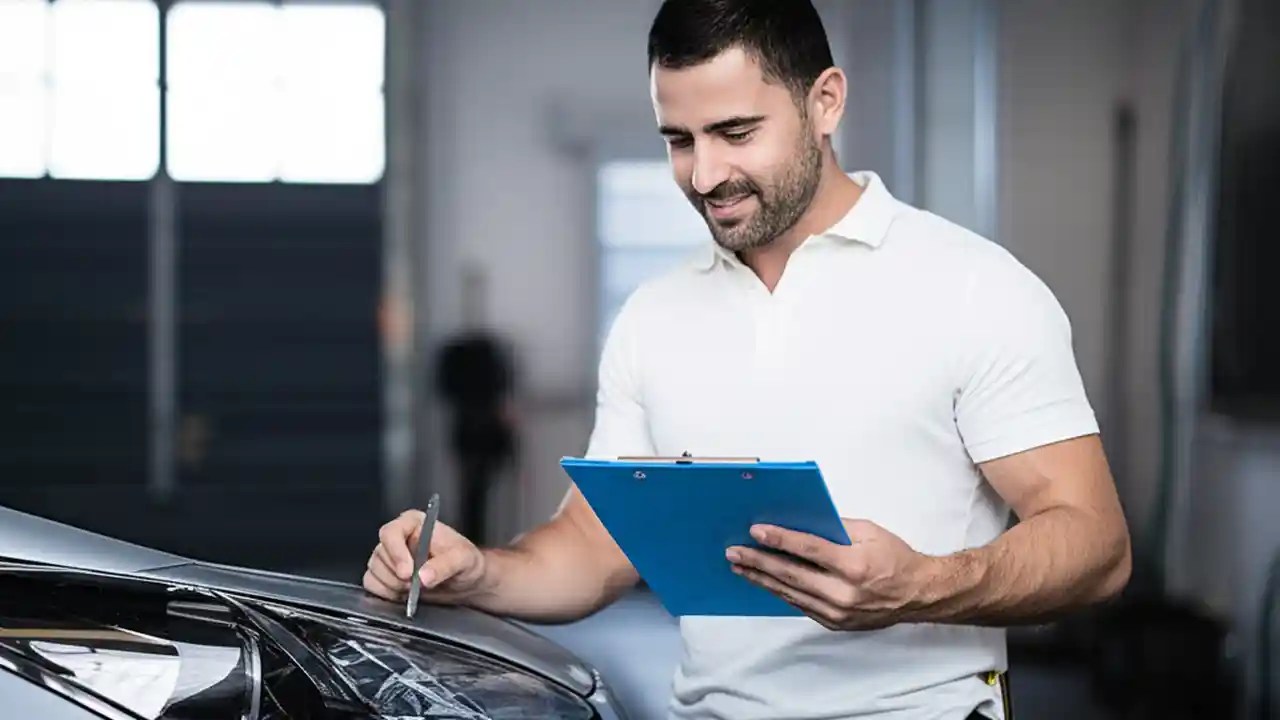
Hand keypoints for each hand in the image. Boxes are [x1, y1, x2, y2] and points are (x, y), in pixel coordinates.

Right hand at [362, 509, 487, 604]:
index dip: (396, 553)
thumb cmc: (466, 562)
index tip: (408, 573)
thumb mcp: (463, 560)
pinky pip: (371, 584)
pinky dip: (385, 593)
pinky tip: (403, 595)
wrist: (465, 581)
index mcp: (414, 523)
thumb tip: (423, 577)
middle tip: (418, 585)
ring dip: (393, 586)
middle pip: (381, 555)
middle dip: (398, 576)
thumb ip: (444, 565)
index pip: (391, 532)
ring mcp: (388, 556)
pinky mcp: (384, 575)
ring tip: (415, 588)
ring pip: (374, 571)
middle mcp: (398, 537)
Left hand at [726, 519, 933, 630]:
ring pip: (791, 593)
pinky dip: (780, 592)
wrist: (918, 594)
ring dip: (761, 579)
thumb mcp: (869, 531)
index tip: (755, 531)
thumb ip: (834, 527)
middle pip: (791, 575)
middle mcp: (844, 593)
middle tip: (734, 552)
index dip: (780, 540)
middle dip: (759, 561)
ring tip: (740, 566)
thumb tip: (798, 521)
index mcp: (855, 565)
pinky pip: (800, 605)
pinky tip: (763, 581)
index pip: (809, 549)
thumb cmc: (895, 558)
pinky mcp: (835, 623)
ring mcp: (839, 612)